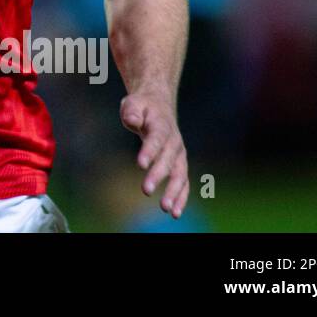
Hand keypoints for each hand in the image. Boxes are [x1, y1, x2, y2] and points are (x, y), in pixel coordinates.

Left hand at [120, 91, 188, 217]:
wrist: (159, 103)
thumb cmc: (142, 106)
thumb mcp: (133, 103)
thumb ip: (132, 112)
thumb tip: (132, 121)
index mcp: (162, 125)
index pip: (156, 139)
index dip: (149, 151)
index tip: (141, 164)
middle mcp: (174, 141)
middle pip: (168, 160)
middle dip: (158, 175)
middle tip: (146, 190)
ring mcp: (179, 154)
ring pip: (180, 174)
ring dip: (174, 192)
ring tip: (166, 209)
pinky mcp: (179, 164)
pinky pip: (184, 182)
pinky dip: (181, 197)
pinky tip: (174, 212)